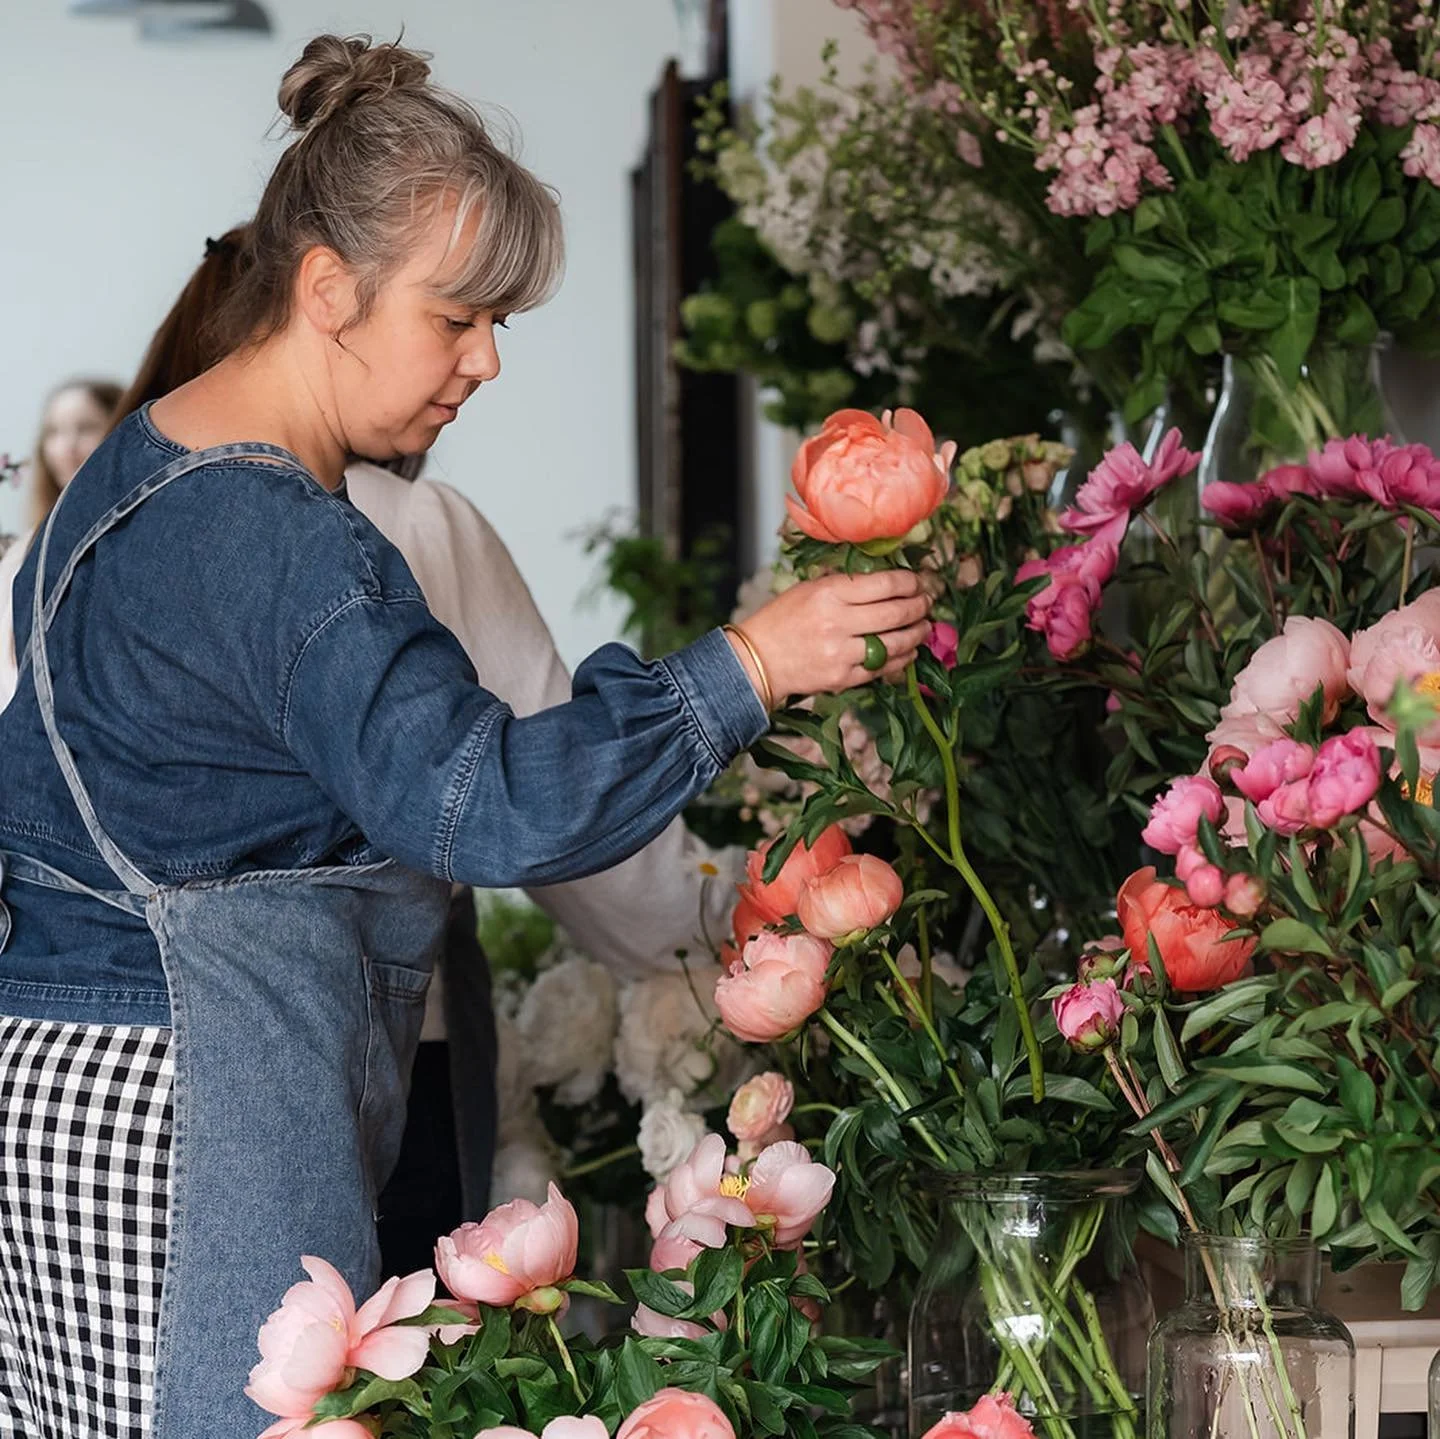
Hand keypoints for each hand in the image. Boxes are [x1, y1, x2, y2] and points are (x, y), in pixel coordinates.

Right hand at [731, 570, 933, 704]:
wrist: (757, 660)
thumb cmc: (782, 620)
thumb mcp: (809, 589)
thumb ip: (846, 585)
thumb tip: (887, 581)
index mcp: (829, 593)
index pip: (885, 584)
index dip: (910, 582)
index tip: (918, 582)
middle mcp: (837, 622)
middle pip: (896, 613)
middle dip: (919, 607)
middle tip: (927, 603)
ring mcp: (841, 653)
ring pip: (895, 643)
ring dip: (917, 634)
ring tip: (924, 627)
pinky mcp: (842, 678)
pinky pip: (882, 668)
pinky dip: (902, 658)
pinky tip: (909, 651)